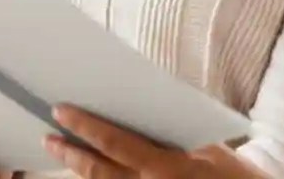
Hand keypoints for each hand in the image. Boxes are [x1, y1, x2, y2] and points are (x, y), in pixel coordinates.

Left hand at [44, 105, 262, 178]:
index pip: (115, 143)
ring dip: (79, 170)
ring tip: (61, 151)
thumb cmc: (234, 176)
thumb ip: (173, 134)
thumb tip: (140, 111)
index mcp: (168, 166)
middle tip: (49, 136)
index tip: (61, 111)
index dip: (85, 127)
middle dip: (70, 153)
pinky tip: (88, 171)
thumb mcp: (210, 148)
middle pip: (99, 172)